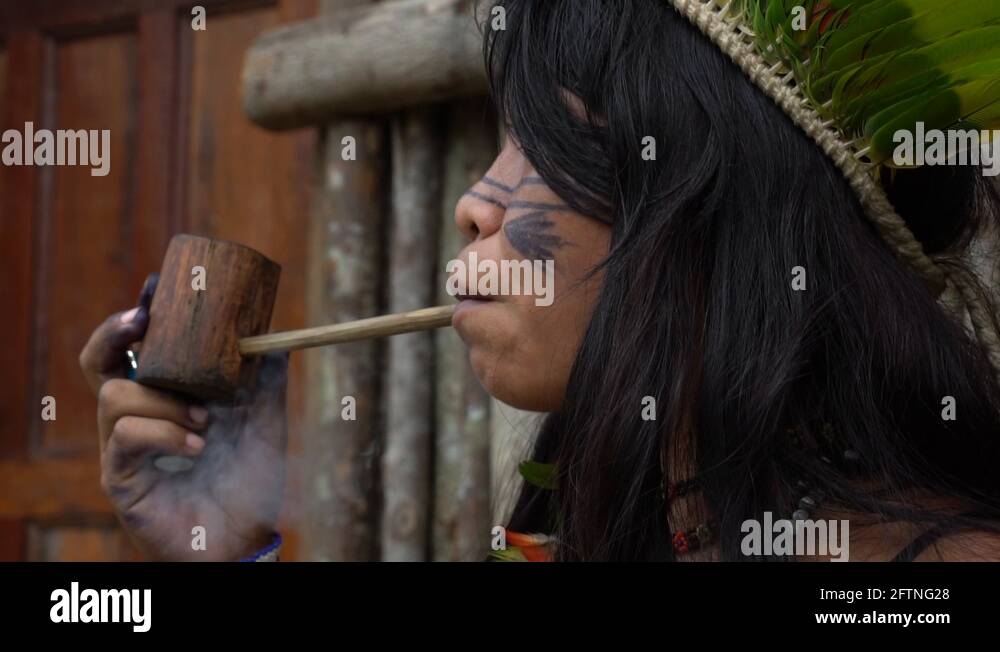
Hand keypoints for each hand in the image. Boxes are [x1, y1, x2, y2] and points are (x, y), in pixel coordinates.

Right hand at [79, 274, 287, 560]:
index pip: (130, 351)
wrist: (248, 537)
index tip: (152, 292)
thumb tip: (274, 338)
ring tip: (205, 421)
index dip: (131, 321)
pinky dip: (163, 433)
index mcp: (164, 400)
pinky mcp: (122, 481)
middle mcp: (136, 420)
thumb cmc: (249, 481)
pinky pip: (124, 438)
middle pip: (97, 365)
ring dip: (163, 400)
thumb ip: (266, 382)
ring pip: (114, 396)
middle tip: (142, 322)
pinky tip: (197, 447)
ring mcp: (123, 451)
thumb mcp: (265, 422)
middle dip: (114, 336)